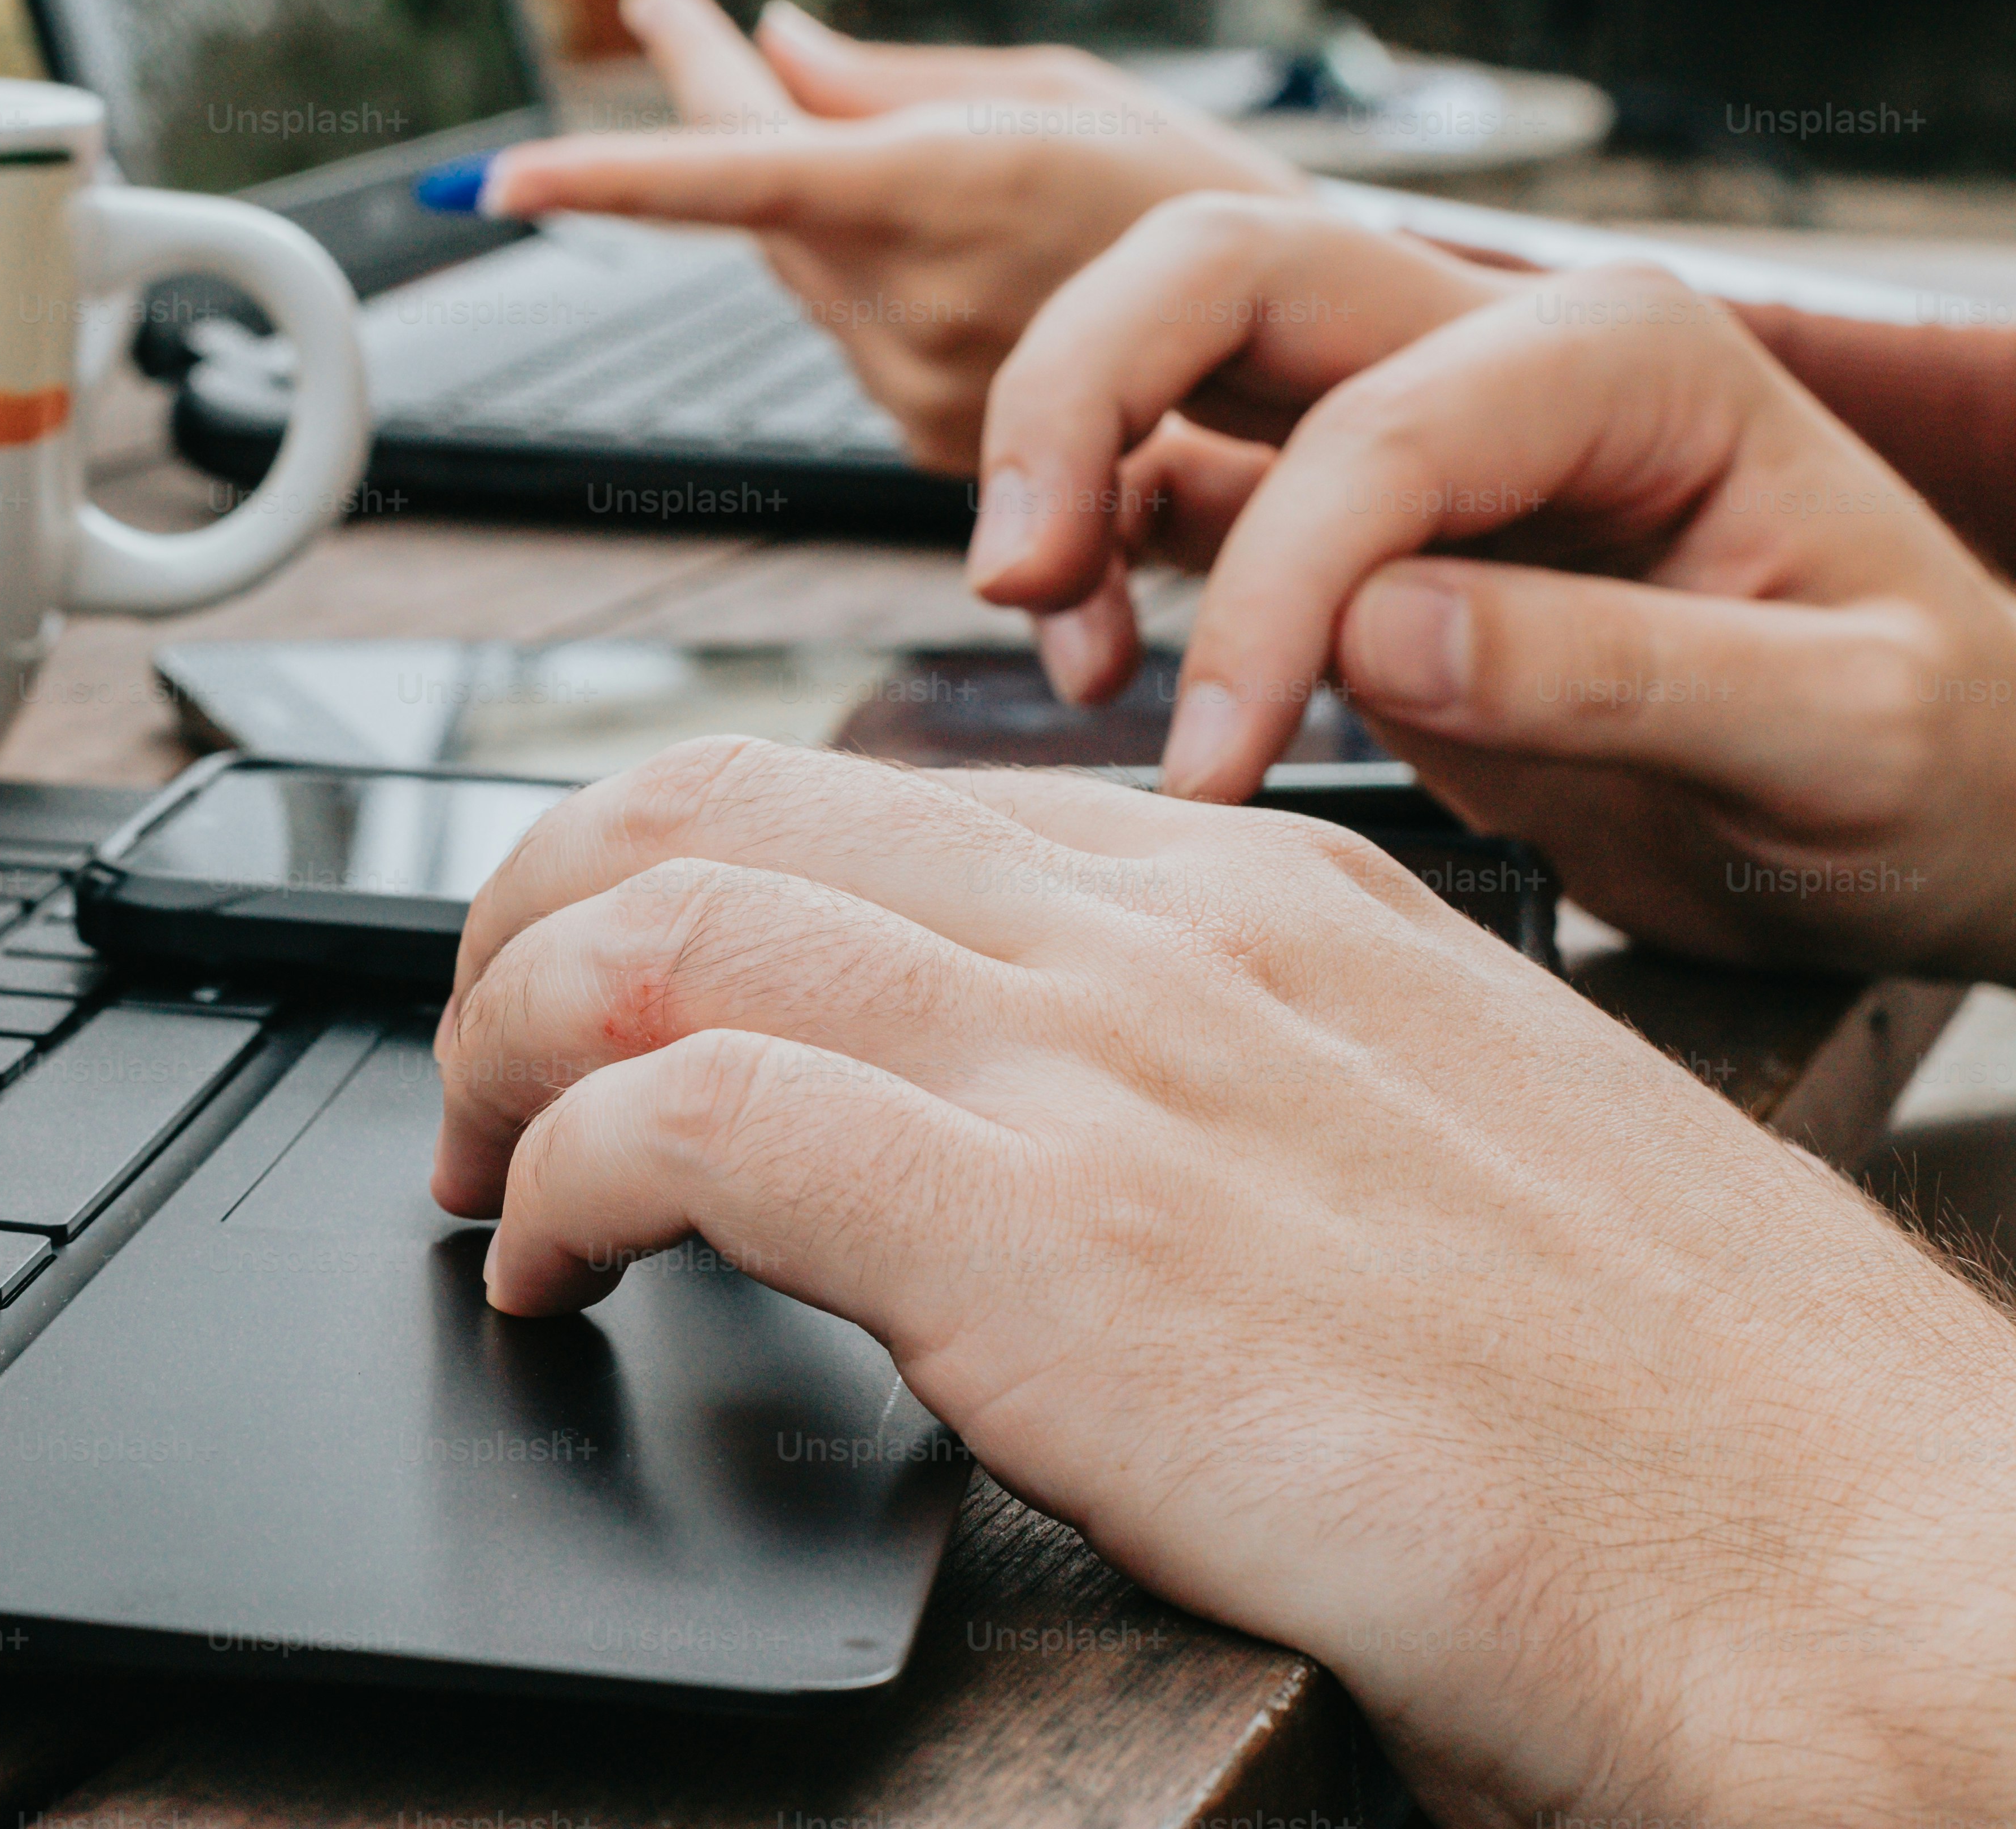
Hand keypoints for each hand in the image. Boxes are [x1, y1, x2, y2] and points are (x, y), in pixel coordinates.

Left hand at [434, 737, 2015, 1827]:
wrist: (1863, 1556)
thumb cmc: (1654, 1406)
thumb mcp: (1406, 1136)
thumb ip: (1195, 1068)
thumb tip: (984, 1091)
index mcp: (1240, 889)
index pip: (836, 787)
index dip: (650, 882)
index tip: (593, 1011)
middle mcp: (1152, 930)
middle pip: (700, 810)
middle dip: (522, 930)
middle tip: (480, 1078)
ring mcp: (1100, 1068)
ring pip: (653, 930)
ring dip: (496, 1052)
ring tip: (480, 1181)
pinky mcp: (1050, 1235)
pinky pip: (682, 1119)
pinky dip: (555, 1184)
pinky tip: (548, 1272)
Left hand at [471, 0, 1300, 469]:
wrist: (1303, 356)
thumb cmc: (1192, 191)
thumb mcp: (1058, 98)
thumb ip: (891, 85)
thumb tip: (771, 47)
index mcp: (938, 191)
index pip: (738, 182)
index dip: (610, 178)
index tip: (500, 177)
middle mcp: (909, 301)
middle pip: (755, 202)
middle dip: (709, 107)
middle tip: (667, 10)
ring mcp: (913, 386)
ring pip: (801, 270)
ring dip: (803, 196)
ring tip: (844, 119)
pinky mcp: (930, 443)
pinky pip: (855, 332)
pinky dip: (866, 276)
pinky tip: (932, 245)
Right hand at [969, 195, 2015, 973]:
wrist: (1948, 804)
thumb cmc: (1933, 762)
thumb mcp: (1845, 736)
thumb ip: (1621, 672)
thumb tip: (1376, 627)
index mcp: (1632, 358)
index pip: (1378, 434)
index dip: (1266, 593)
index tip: (1209, 759)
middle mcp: (1505, 349)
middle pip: (1221, 270)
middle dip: (1080, 397)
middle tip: (1015, 573)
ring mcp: (1417, 417)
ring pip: (1171, 338)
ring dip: (1065, 454)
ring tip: (1040, 620)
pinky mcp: (1358, 518)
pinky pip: (1181, 470)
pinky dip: (1102, 539)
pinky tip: (1096, 653)